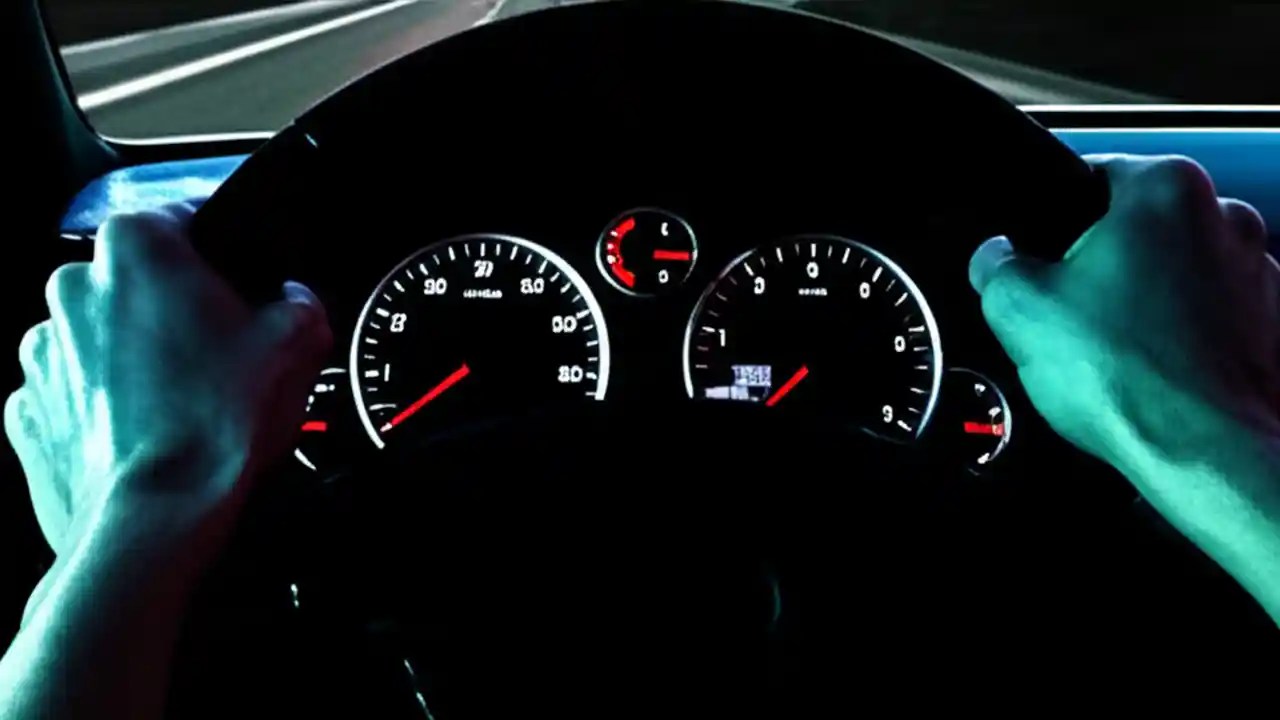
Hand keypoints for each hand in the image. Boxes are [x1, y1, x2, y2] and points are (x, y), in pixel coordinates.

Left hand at [4, 202, 331, 557]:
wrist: (156, 520)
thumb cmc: (217, 426)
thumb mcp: (296, 347)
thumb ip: (303, 306)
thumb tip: (298, 303)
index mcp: (138, 247)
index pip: (187, 220)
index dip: (225, 258)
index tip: (244, 292)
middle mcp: (74, 287)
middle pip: (141, 283)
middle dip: (178, 314)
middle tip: (224, 358)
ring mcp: (41, 351)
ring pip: (103, 340)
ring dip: (139, 362)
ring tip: (187, 406)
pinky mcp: (27, 409)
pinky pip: (76, 395)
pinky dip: (108, 410)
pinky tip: (151, 436)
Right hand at [970, 153, 1279, 514]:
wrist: (1207, 454)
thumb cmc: (1129, 379)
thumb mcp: (1018, 309)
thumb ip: (995, 266)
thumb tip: (994, 260)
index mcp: (1163, 188)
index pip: (1086, 176)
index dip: (1047, 225)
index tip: (1034, 263)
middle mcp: (1224, 217)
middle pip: (1132, 231)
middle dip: (1097, 271)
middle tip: (1068, 319)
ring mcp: (1259, 271)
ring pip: (1172, 277)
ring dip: (1141, 307)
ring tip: (1112, 358)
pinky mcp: (1273, 324)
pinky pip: (1207, 320)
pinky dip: (1179, 341)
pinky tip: (1150, 378)